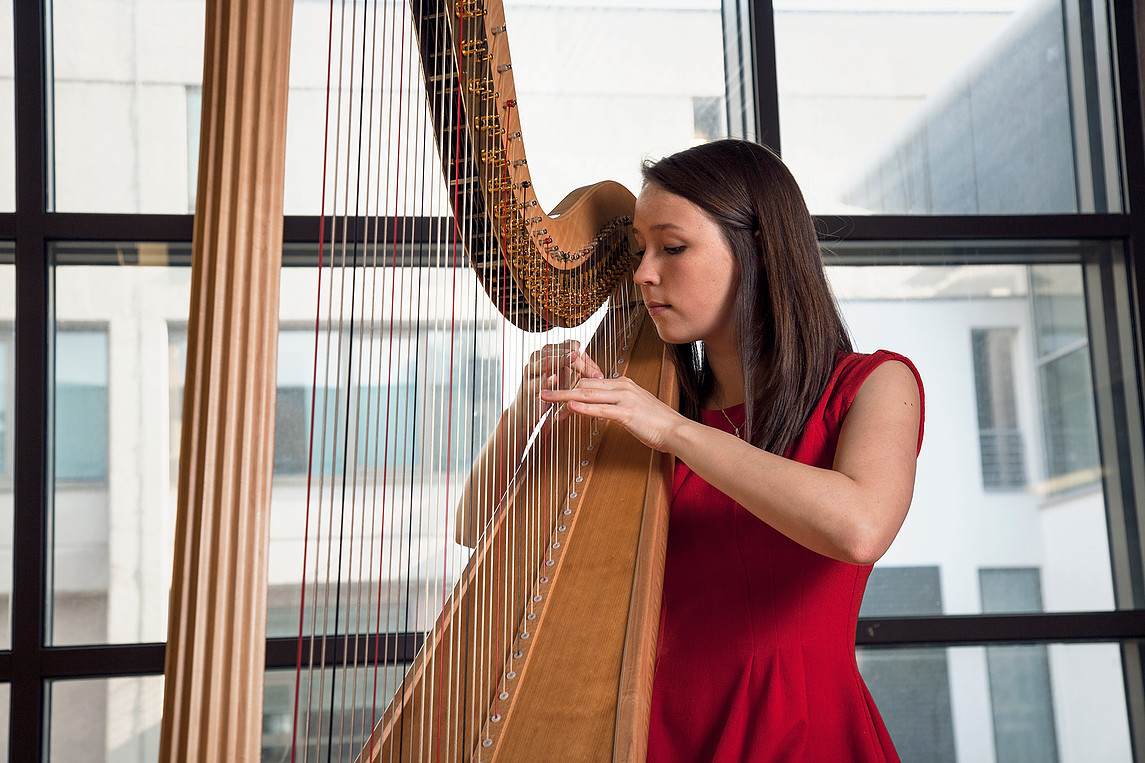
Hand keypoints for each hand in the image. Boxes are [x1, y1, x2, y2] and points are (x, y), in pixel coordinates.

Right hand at [514, 340, 603, 431]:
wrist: (527, 412)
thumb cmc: (548, 394)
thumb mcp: (567, 381)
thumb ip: (581, 374)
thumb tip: (600, 374)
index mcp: (550, 354)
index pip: (570, 347)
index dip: (586, 358)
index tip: (598, 374)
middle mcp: (539, 358)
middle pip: (561, 351)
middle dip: (579, 361)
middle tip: (594, 374)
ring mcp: (531, 371)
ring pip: (546, 360)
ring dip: (561, 360)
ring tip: (573, 358)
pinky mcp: (526, 387)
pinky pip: (536, 381)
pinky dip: (546, 379)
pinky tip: (555, 378)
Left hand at [539, 374, 685, 452]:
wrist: (677, 431)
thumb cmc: (658, 423)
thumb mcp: (635, 408)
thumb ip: (618, 403)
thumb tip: (603, 406)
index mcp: (623, 384)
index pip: (591, 380)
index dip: (571, 384)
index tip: (554, 386)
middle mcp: (623, 387)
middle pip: (585, 384)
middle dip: (562, 389)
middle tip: (543, 393)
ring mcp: (625, 399)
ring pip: (588, 394)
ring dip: (564, 396)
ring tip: (546, 397)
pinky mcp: (627, 414)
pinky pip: (600, 409)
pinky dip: (584, 408)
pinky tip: (570, 407)